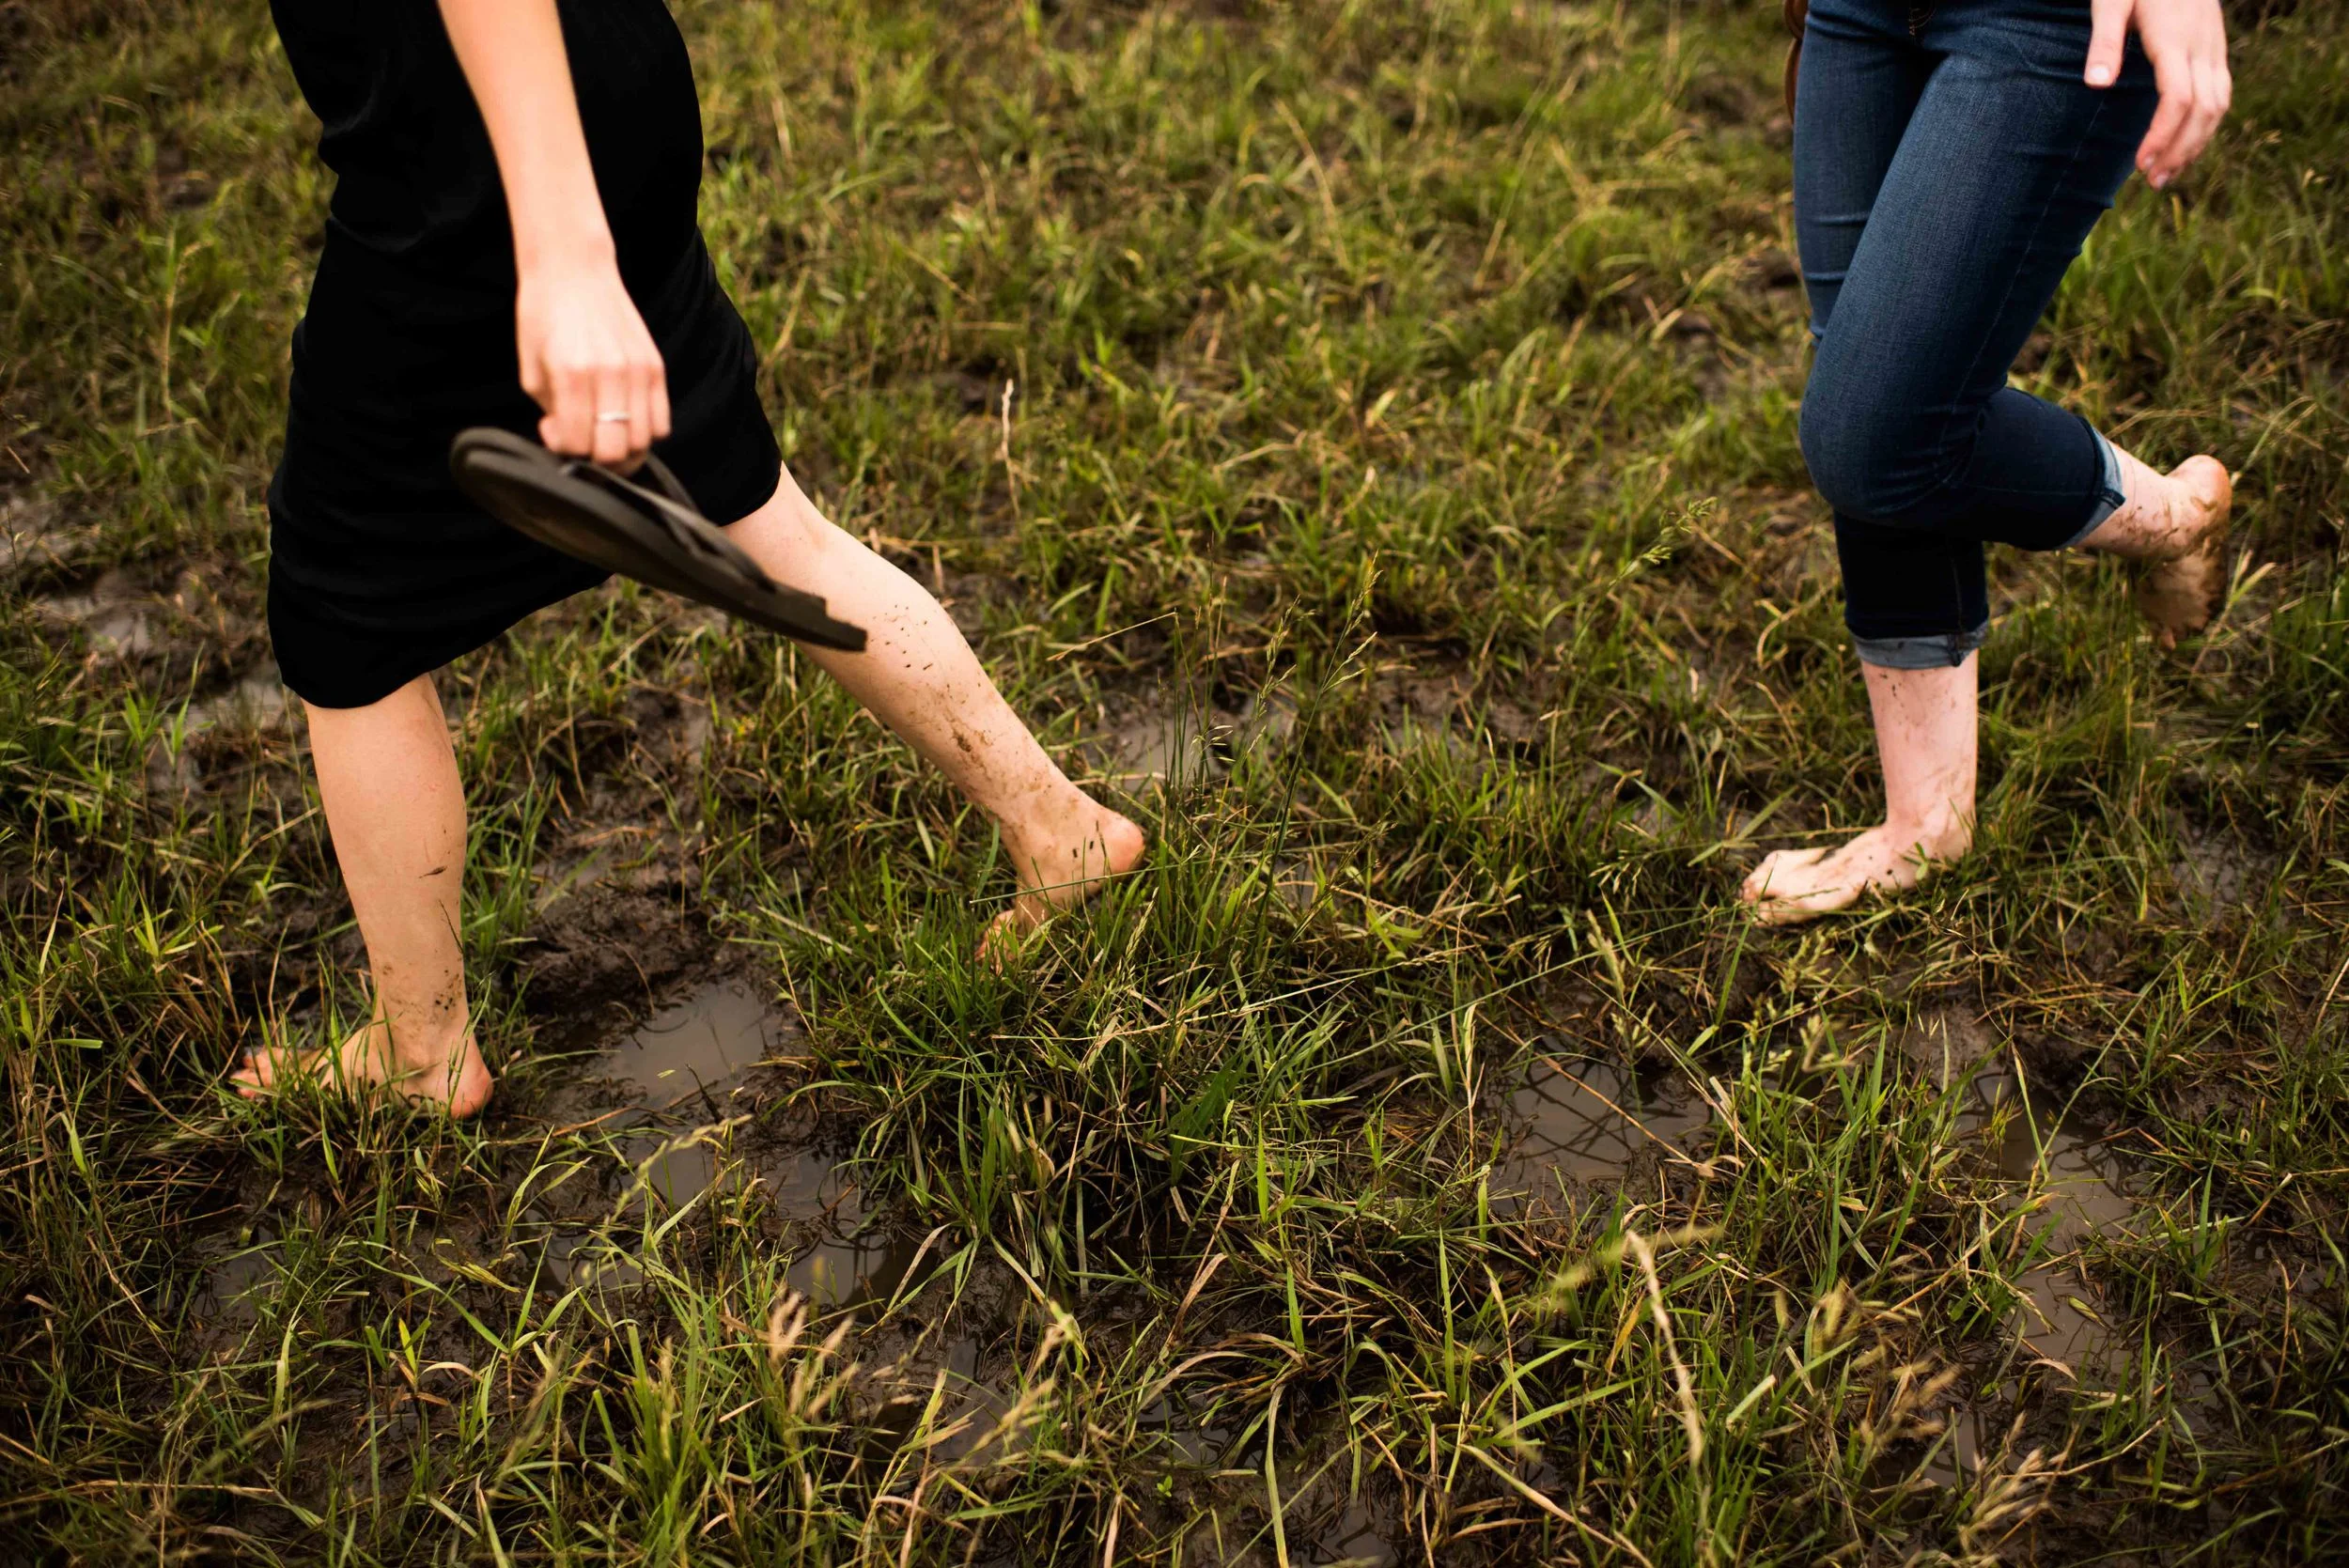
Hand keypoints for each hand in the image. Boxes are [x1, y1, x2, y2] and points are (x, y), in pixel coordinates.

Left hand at [514, 253, 671, 467]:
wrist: (574, 271)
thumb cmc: (543, 318)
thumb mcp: (530, 369)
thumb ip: (550, 412)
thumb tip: (568, 440)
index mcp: (573, 375)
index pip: (577, 444)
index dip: (561, 448)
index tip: (552, 429)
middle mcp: (611, 375)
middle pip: (615, 452)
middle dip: (594, 458)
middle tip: (581, 440)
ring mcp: (639, 371)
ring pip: (642, 442)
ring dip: (621, 448)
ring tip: (604, 431)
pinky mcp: (656, 367)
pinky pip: (662, 422)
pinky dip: (644, 432)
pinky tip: (624, 418)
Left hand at [2085, 0, 2229, 189]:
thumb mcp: (2110, 3)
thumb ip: (2104, 43)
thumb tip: (2097, 86)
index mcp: (2175, 38)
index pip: (2179, 99)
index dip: (2163, 136)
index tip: (2140, 165)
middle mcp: (2202, 45)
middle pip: (2205, 109)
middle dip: (2181, 150)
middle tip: (2153, 183)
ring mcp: (2214, 46)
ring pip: (2219, 103)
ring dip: (2197, 142)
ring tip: (2168, 173)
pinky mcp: (2216, 48)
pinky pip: (2221, 93)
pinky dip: (2207, 124)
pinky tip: (2185, 144)